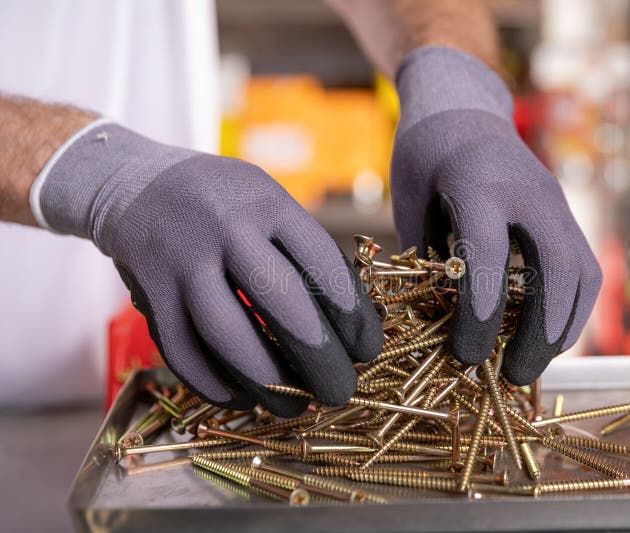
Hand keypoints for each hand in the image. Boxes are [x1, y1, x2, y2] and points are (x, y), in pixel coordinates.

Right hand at [35, 123, 382, 414]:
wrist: (132, 181)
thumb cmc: (223, 202)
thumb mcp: (267, 200)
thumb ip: (300, 249)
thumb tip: (346, 321)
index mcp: (267, 202)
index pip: (322, 263)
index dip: (352, 314)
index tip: (367, 350)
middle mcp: (225, 228)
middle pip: (281, 302)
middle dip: (318, 357)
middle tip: (341, 391)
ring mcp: (182, 261)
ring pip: (227, 334)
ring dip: (267, 381)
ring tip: (296, 408)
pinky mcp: (148, 292)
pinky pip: (182, 351)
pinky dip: (213, 383)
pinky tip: (243, 399)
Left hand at [390, 47, 601, 383]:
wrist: (463, 106)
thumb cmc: (425, 156)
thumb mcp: (409, 200)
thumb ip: (427, 257)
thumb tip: (443, 323)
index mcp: (475, 183)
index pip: (488, 256)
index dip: (481, 314)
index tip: (465, 354)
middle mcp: (528, 191)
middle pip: (557, 269)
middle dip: (540, 332)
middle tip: (513, 376)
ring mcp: (555, 200)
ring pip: (583, 273)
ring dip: (564, 327)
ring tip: (531, 364)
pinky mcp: (567, 213)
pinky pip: (584, 267)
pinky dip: (570, 309)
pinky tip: (546, 335)